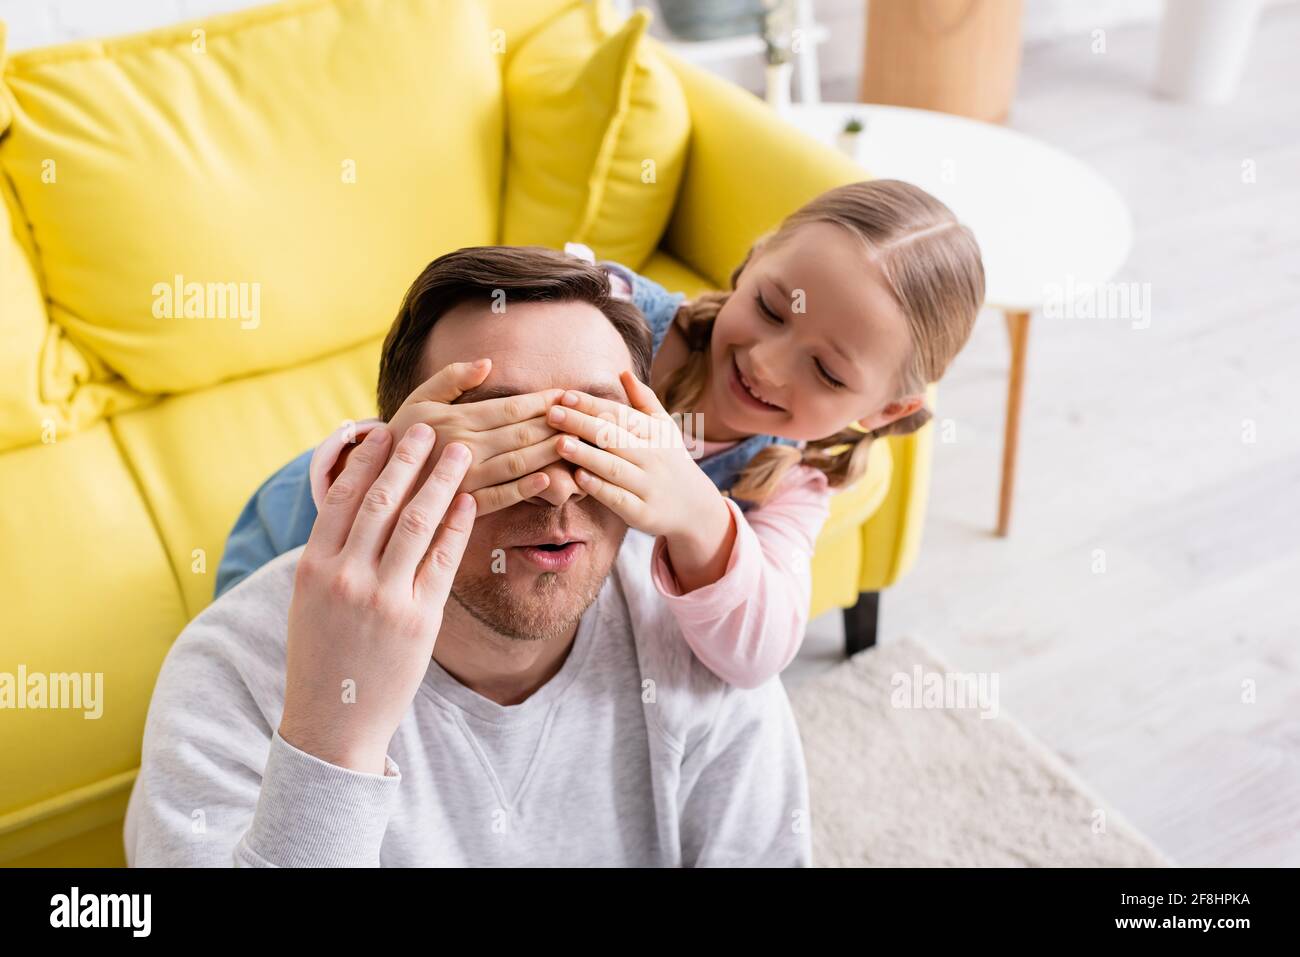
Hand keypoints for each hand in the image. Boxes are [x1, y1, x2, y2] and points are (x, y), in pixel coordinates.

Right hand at [279, 423, 473, 773]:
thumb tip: (353, 503)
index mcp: (314, 568)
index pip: (342, 498)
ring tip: (460, 452)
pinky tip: (469, 500)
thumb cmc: (323, 654)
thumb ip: (330, 552)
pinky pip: (442, 559)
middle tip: (430, 429)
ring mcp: (384, 598)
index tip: (385, 431)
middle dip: (408, 459)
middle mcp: (347, 577)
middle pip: (381, 501)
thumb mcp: (310, 598)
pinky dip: (457, 525)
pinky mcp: (419, 619)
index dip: (366, 460)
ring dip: (441, 481)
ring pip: (416, 522)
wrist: (334, 720)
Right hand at [382, 359, 565, 513]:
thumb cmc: (400, 438)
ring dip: (550, 452)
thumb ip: (452, 378)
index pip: (510, 407)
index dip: (542, 401)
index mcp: (455, 420)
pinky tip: (550, 479)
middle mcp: (462, 448)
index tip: (569, 394)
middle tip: (586, 416)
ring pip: (517, 464)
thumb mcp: (418, 400)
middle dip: (556, 423)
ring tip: (578, 442)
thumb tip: (488, 363)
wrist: (370, 485)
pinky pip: (500, 498)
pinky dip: (525, 489)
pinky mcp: (462, 507)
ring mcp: (463, 480)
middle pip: (520, 434)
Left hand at [546, 370, 735, 591]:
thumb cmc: (670, 461)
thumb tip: (623, 371)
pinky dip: (600, 489)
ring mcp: (649, 486)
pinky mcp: (643, 513)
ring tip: (560, 443)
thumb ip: (643, 400)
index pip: (620, 415)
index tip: (565, 396)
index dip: (592, 405)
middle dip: (582, 424)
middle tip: (552, 414)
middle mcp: (654, 457)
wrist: (695, 507)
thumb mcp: (664, 428)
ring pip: (614, 468)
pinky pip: (619, 499)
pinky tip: (578, 478)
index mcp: (656, 433)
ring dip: (587, 455)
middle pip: (614, 438)